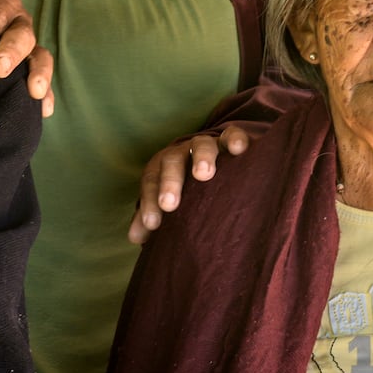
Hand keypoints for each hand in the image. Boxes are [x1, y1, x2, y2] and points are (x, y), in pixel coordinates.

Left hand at [0, 0, 55, 115]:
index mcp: (1, 0)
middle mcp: (18, 21)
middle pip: (23, 35)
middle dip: (12, 53)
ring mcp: (25, 46)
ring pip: (39, 56)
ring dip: (38, 73)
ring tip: (35, 91)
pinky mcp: (26, 67)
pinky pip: (39, 78)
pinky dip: (46, 94)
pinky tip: (44, 110)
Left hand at [129, 124, 255, 244]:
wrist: (212, 157)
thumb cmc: (186, 187)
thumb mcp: (168, 200)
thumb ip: (152, 216)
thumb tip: (135, 237)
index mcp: (162, 167)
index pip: (151, 181)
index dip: (149, 202)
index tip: (152, 224)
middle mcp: (182, 153)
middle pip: (172, 162)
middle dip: (169, 182)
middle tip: (169, 204)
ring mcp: (207, 145)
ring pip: (201, 145)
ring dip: (201, 157)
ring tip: (203, 174)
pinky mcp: (230, 141)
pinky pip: (232, 135)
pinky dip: (235, 139)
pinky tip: (238, 149)